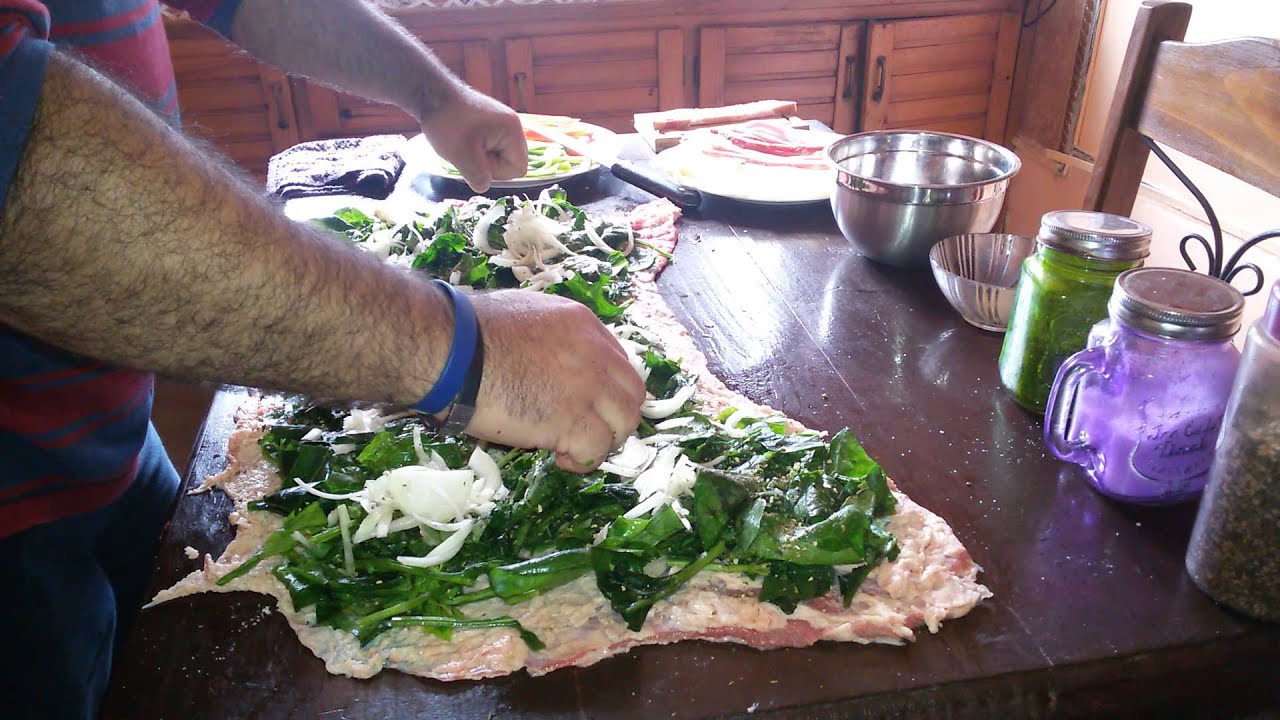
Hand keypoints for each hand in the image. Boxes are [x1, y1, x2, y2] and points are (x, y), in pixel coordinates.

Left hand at [419, 86, 527, 192]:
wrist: (431, 93)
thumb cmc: (448, 122)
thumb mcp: (462, 155)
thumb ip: (478, 176)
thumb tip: (483, 186)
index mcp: (512, 131)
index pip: (518, 168)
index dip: (497, 172)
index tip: (477, 161)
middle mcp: (512, 126)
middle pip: (509, 161)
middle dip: (488, 164)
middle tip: (467, 153)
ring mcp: (500, 123)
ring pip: (497, 155)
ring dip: (479, 157)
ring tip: (461, 145)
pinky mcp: (489, 122)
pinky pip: (489, 146)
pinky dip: (475, 148)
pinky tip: (461, 140)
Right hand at [463, 290, 645, 471]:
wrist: (452, 351)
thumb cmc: (468, 330)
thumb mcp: (522, 313)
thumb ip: (546, 334)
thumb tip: (544, 356)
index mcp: (582, 324)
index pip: (618, 363)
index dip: (607, 389)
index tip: (589, 404)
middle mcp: (595, 353)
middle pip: (631, 393)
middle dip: (615, 417)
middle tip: (589, 431)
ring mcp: (588, 387)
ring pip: (623, 423)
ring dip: (604, 441)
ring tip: (575, 448)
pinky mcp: (572, 420)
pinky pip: (596, 449)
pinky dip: (582, 460)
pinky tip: (561, 459)